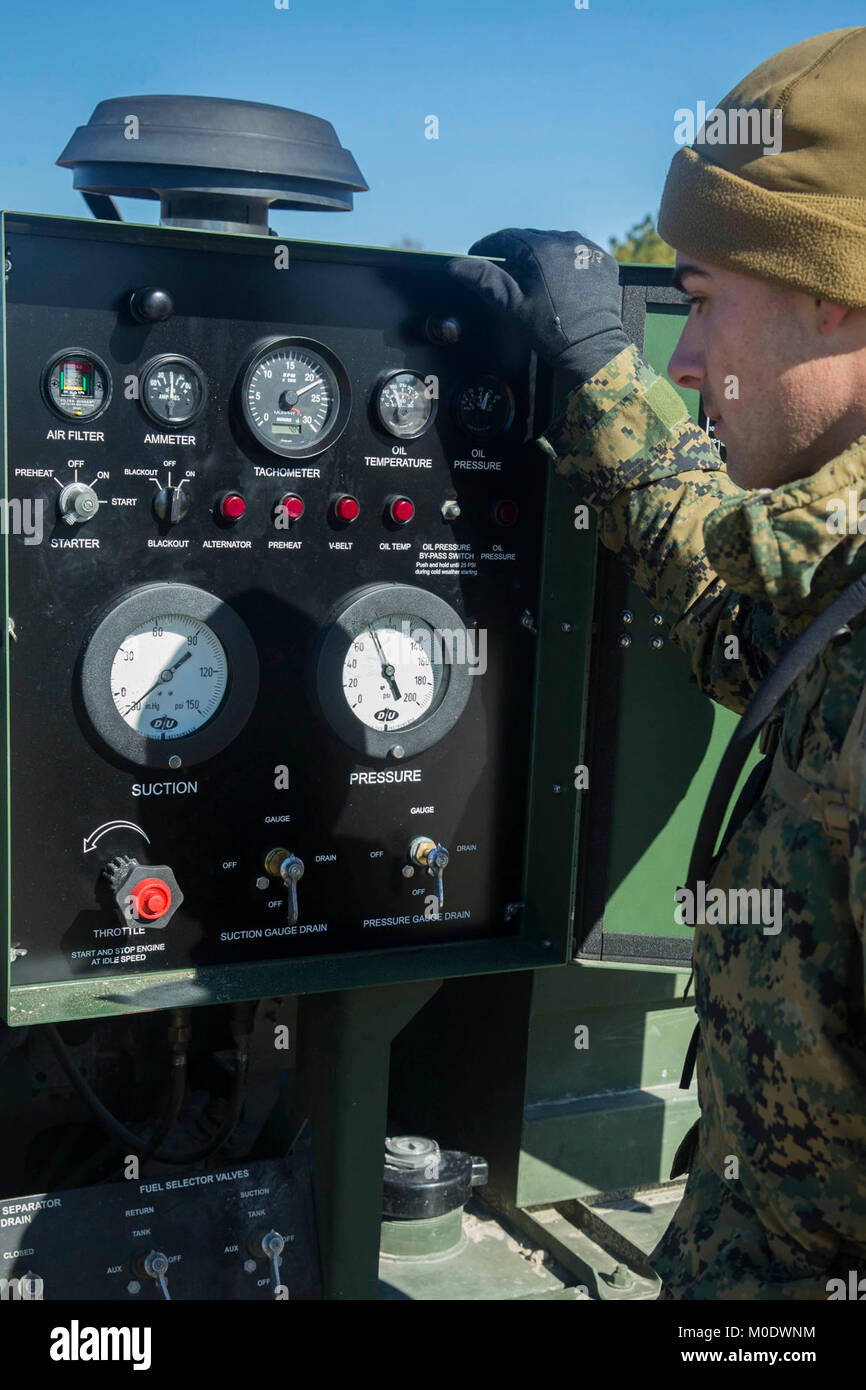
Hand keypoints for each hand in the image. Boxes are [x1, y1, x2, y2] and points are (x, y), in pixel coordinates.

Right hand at [447, 228, 629, 384]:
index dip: (488, 246)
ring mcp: (588, 250)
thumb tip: (456, 265)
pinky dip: (565, 261)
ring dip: (540, 254)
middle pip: (531, 239)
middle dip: (514, 251)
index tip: (476, 255)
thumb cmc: (550, 331)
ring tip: (530, 274)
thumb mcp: (512, 306)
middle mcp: (566, 241)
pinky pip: (578, 253)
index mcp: (541, 249)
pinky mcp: (604, 262)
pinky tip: (558, 278)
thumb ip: (485, 281)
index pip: (506, 238)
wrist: (594, 349)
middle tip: (502, 268)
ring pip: (555, 243)